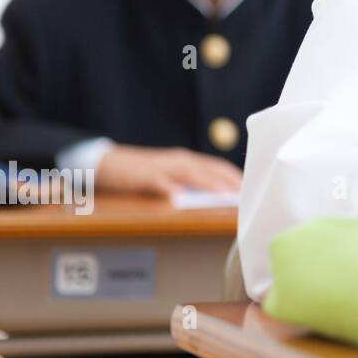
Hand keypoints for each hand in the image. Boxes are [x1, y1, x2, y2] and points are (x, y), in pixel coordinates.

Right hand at [94, 145, 243, 196]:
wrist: (107, 163)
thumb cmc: (142, 172)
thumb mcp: (169, 175)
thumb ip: (189, 183)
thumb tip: (213, 196)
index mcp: (186, 160)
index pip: (217, 166)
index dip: (234, 176)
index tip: (249, 188)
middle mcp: (178, 160)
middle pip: (208, 169)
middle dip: (228, 181)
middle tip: (244, 195)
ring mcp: (162, 166)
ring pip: (189, 173)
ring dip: (208, 184)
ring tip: (223, 195)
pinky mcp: (143, 175)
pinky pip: (158, 181)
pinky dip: (169, 187)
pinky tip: (178, 197)